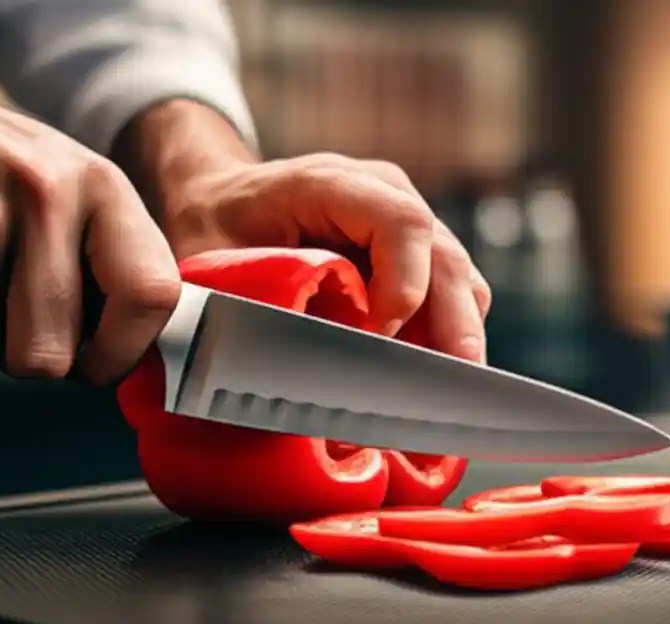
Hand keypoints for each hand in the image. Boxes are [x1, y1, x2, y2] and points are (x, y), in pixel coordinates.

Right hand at [0, 54, 179, 383]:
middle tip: (6, 318)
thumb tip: (134, 353)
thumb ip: (107, 260)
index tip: (96, 365)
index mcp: (101, 187)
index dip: (123, 352)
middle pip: (49, 355)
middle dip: (23, 358)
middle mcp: (44, 196)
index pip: (150, 293)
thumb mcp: (65, 186)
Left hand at [115, 101, 491, 362]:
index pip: (401, 224)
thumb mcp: (212, 263)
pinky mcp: (411, 249)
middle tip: (452, 386)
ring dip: (455, 335)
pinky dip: (442, 334)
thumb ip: (245, 303)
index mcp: (330, 183)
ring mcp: (402, 217)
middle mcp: (381, 191)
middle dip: (454, 326)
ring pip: (457, 276)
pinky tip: (425, 377)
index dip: (403, 287)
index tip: (376, 341)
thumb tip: (282, 371)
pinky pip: (446, 291)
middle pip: (444, 256)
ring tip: (442, 393)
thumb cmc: (212, 227)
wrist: (217, 196)